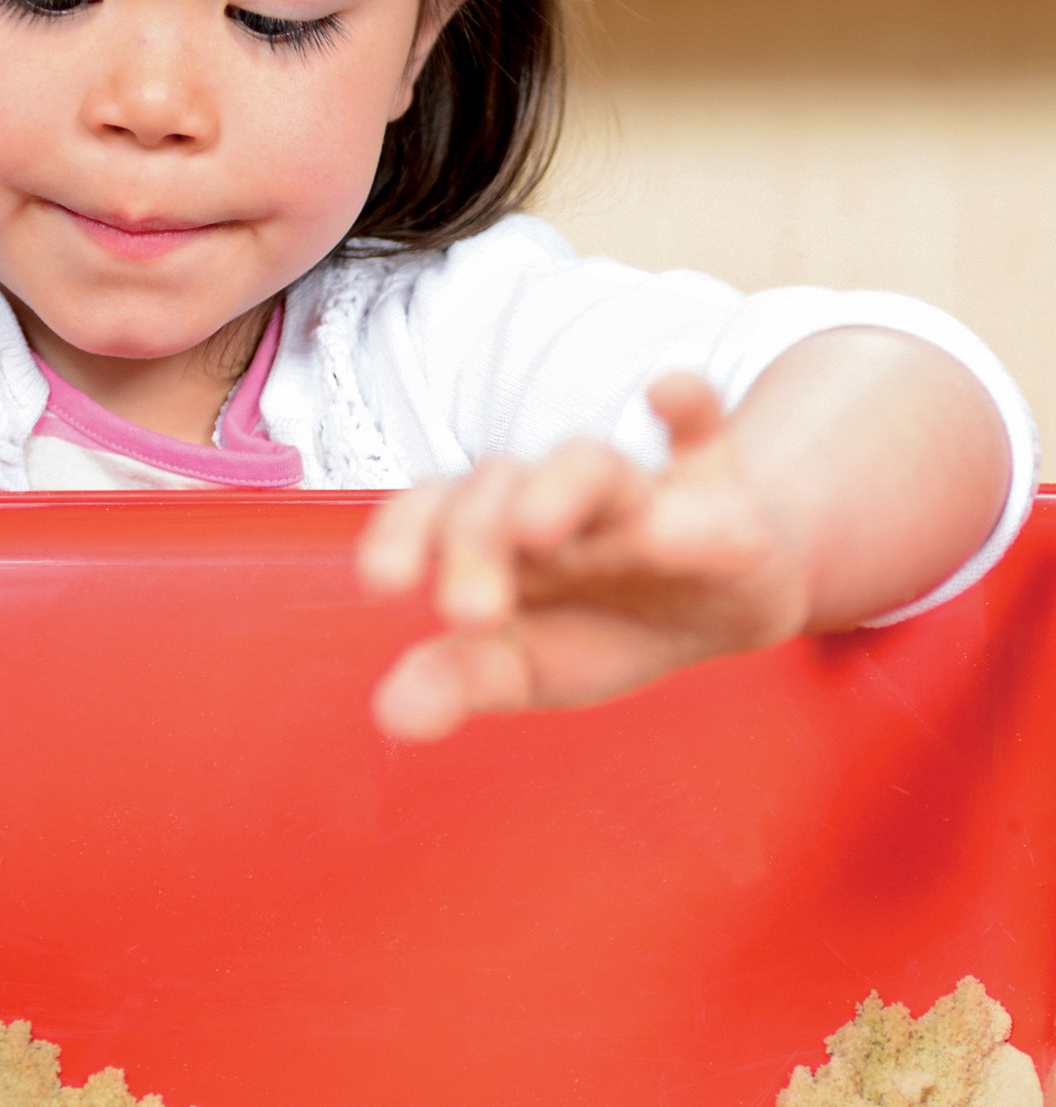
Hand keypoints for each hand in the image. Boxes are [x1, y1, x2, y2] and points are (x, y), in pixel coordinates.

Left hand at [357, 374, 813, 740]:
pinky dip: (689, 407)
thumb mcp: (532, 664)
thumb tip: (393, 716)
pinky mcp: (722, 493)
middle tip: (466, 614)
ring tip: (536, 528)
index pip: (434, 510)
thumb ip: (463, 678)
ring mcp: (637, 491)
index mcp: (497, 537)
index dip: (402, 534)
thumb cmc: (608, 624)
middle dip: (476, 541)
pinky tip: (664, 391)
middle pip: (501, 487)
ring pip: (591, 464)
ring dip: (560, 487)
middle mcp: (554, 501)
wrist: (723, 603)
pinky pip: (705, 431)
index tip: (382, 582)